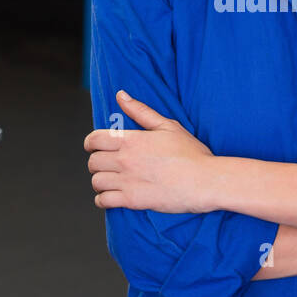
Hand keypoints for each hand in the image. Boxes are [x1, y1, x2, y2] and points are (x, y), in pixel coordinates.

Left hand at [83, 90, 213, 213]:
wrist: (205, 181)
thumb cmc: (191, 153)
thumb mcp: (168, 126)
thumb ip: (141, 111)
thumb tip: (121, 95)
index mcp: (131, 140)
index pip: (94, 139)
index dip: (91, 143)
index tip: (95, 147)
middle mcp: (125, 160)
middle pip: (93, 162)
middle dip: (97, 163)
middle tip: (108, 165)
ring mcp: (127, 181)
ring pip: (96, 182)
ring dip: (100, 181)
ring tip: (111, 181)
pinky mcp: (132, 201)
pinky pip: (104, 201)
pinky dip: (103, 200)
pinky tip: (112, 197)